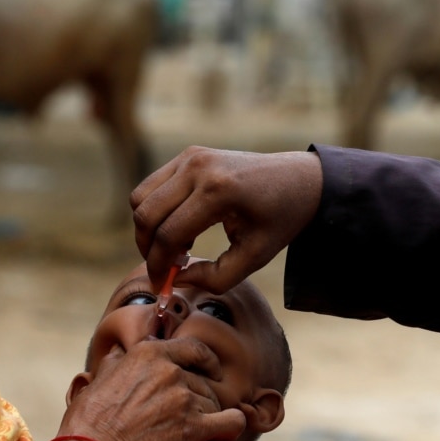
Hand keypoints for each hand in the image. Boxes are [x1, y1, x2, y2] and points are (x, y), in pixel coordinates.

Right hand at [55, 338, 245, 440]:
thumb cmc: (91, 418)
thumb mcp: (100, 376)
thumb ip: (118, 361)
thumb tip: (119, 353)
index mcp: (150, 353)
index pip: (195, 348)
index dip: (207, 361)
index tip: (210, 371)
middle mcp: (171, 371)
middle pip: (204, 381)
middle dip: (200, 397)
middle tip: (189, 414)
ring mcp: (184, 397)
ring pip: (215, 402)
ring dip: (208, 415)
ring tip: (192, 429)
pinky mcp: (194, 427)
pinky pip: (231, 421)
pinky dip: (232, 425)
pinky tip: (225, 430)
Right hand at [130, 146, 322, 293]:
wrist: (299, 180)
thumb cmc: (280, 220)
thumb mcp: (255, 257)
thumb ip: (215, 278)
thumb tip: (178, 279)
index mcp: (218, 191)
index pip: (169, 234)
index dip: (159, 266)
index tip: (162, 286)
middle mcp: (198, 167)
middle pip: (145, 214)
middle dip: (147, 248)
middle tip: (164, 270)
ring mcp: (190, 156)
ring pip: (140, 197)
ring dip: (148, 228)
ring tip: (175, 248)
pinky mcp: (188, 154)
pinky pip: (151, 185)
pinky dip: (155, 210)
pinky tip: (180, 229)